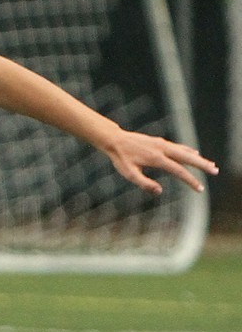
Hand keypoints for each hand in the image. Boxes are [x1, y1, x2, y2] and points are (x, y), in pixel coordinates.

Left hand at [100, 129, 216, 194]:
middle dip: (202, 165)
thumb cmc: (121, 158)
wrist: (115, 140)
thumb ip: (144, 183)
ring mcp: (162, 144)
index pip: (179, 171)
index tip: (200, 188)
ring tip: (210, 164)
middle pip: (188, 157)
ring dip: (198, 158)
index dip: (190, 180)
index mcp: (156, 158)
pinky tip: (194, 153)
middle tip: (215, 171)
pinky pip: (178, 147)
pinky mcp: (160, 141)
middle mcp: (163, 149)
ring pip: (185, 151)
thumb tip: (159, 191)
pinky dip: (188, 151)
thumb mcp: (129, 174)